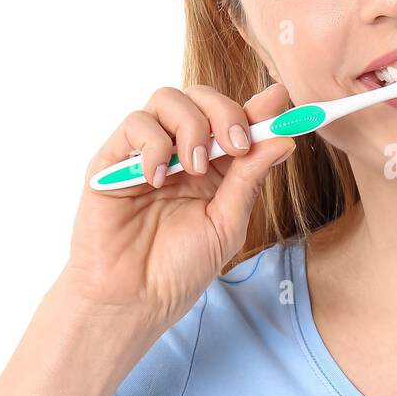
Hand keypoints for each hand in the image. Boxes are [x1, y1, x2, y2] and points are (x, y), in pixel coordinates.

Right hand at [61, 82, 297, 334]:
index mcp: (216, 166)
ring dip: (192, 127)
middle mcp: (181, 151)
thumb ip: (250, 179)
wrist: (134, 298)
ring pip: (168, 99)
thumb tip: (284, 140)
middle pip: (202, 97)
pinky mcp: (113, 159)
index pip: (236, 119)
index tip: (279, 100)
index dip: (259, 106)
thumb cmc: (179, 268)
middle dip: (226, 112)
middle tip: (237, 146)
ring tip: (195, 169)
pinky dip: (154, 144)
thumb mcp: (227, 223)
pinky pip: (135, 124)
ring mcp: (146, 152)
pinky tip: (158, 180)